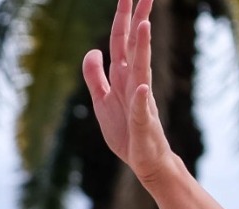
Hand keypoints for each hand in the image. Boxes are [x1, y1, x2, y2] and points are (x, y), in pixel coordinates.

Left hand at [81, 0, 175, 182]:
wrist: (145, 161)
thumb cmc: (126, 132)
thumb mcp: (101, 100)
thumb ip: (95, 76)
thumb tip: (93, 50)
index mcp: (123, 76)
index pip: (122, 40)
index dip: (122, 18)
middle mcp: (135, 82)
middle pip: (134, 46)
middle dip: (138, 19)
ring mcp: (141, 101)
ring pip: (141, 69)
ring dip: (142, 48)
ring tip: (144, 25)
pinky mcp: (143, 123)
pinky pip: (141, 108)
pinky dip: (141, 97)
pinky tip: (142, 86)